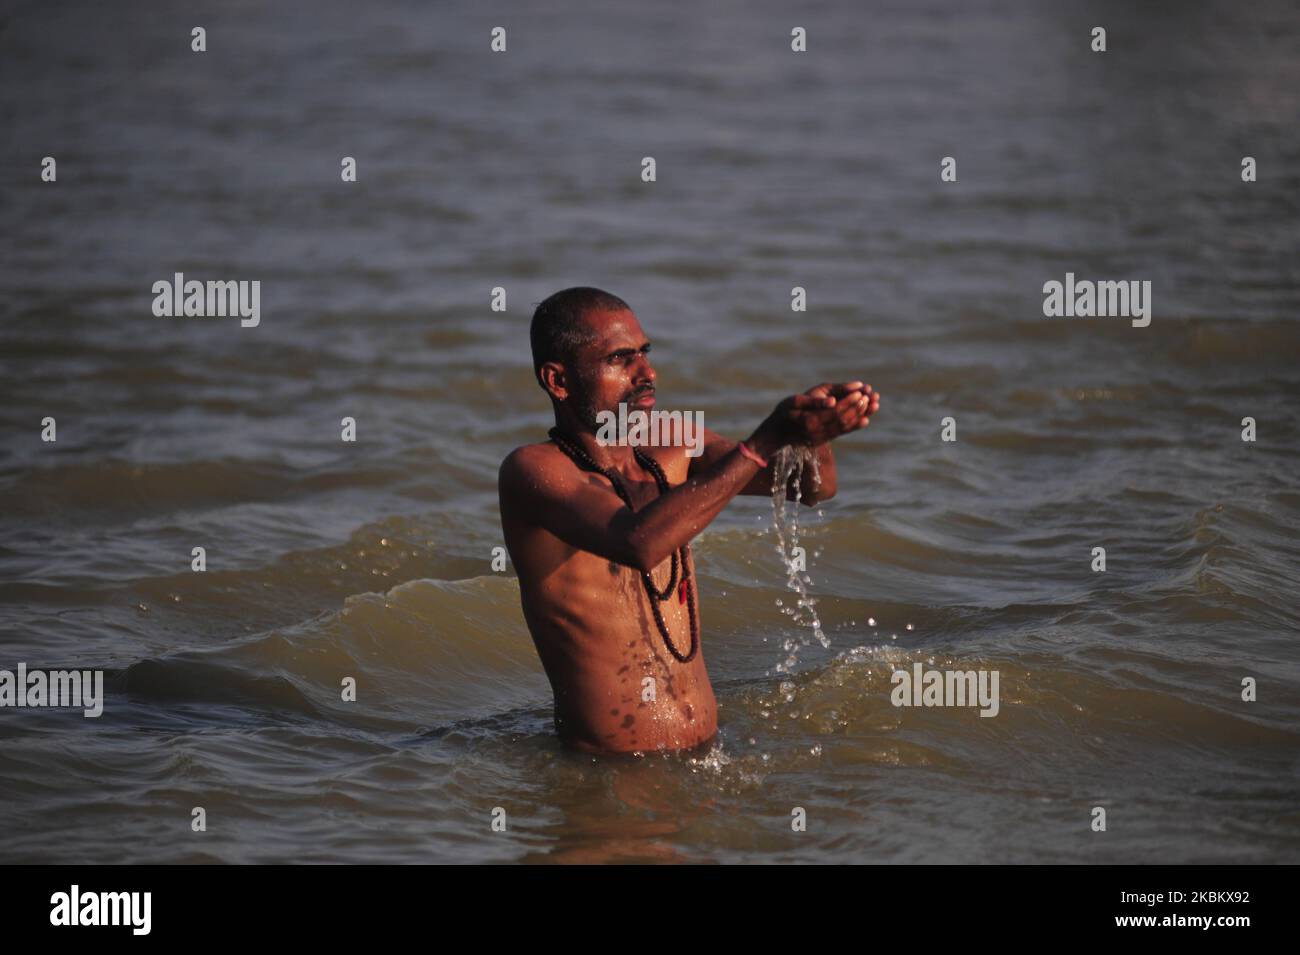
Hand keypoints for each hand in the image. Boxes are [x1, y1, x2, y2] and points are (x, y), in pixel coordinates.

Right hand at [749, 380, 879, 454]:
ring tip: (872, 405)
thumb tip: (832, 402)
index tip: (861, 392)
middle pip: (844, 419)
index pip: (836, 411)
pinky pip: (842, 433)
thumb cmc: (783, 414)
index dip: (850, 402)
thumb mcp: (793, 403)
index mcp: (812, 422)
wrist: (776, 434)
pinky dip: (855, 426)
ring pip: (845, 427)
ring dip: (860, 416)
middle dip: (859, 408)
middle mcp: (819, 433)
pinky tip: (865, 420)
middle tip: (870, 396)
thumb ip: (813, 402)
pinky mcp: (825, 440)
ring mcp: (822, 438)